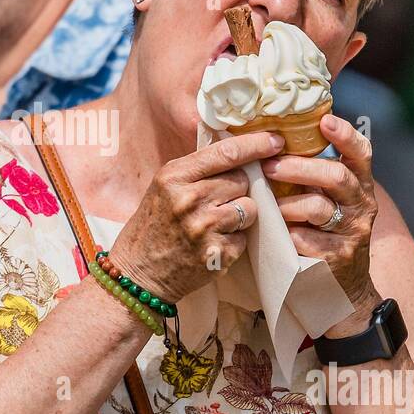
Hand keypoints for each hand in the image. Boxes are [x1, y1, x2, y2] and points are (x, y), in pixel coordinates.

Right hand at [109, 130, 283, 303]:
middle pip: (242, 180)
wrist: (138, 273)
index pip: (225, 153)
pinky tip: (212, 244)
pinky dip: (233, 240)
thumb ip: (197, 169)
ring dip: (240, 214)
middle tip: (217, 201)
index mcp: (174, 177)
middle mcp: (190, 200)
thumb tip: (239, 151)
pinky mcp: (218, 254)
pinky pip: (244, 237)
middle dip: (237, 188)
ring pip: (249, 208)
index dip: (255, 144)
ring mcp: (205, 229)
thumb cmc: (152, 226)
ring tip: (215, 223)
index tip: (276, 140)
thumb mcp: (164, 187)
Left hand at [263, 112, 379, 319]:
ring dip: (287, 203)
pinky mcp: (339, 258)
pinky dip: (288, 235)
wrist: (342, 287)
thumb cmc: (323, 232)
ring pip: (319, 208)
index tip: (326, 120)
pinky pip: (308, 241)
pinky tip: (279, 235)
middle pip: (336, 176)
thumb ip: (312, 173)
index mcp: (358, 184)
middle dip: (299, 167)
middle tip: (269, 166)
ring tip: (269, 204)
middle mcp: (361, 205)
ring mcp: (353, 232)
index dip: (345, 135)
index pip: (361, 153)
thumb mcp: (326, 198)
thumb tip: (273, 137)